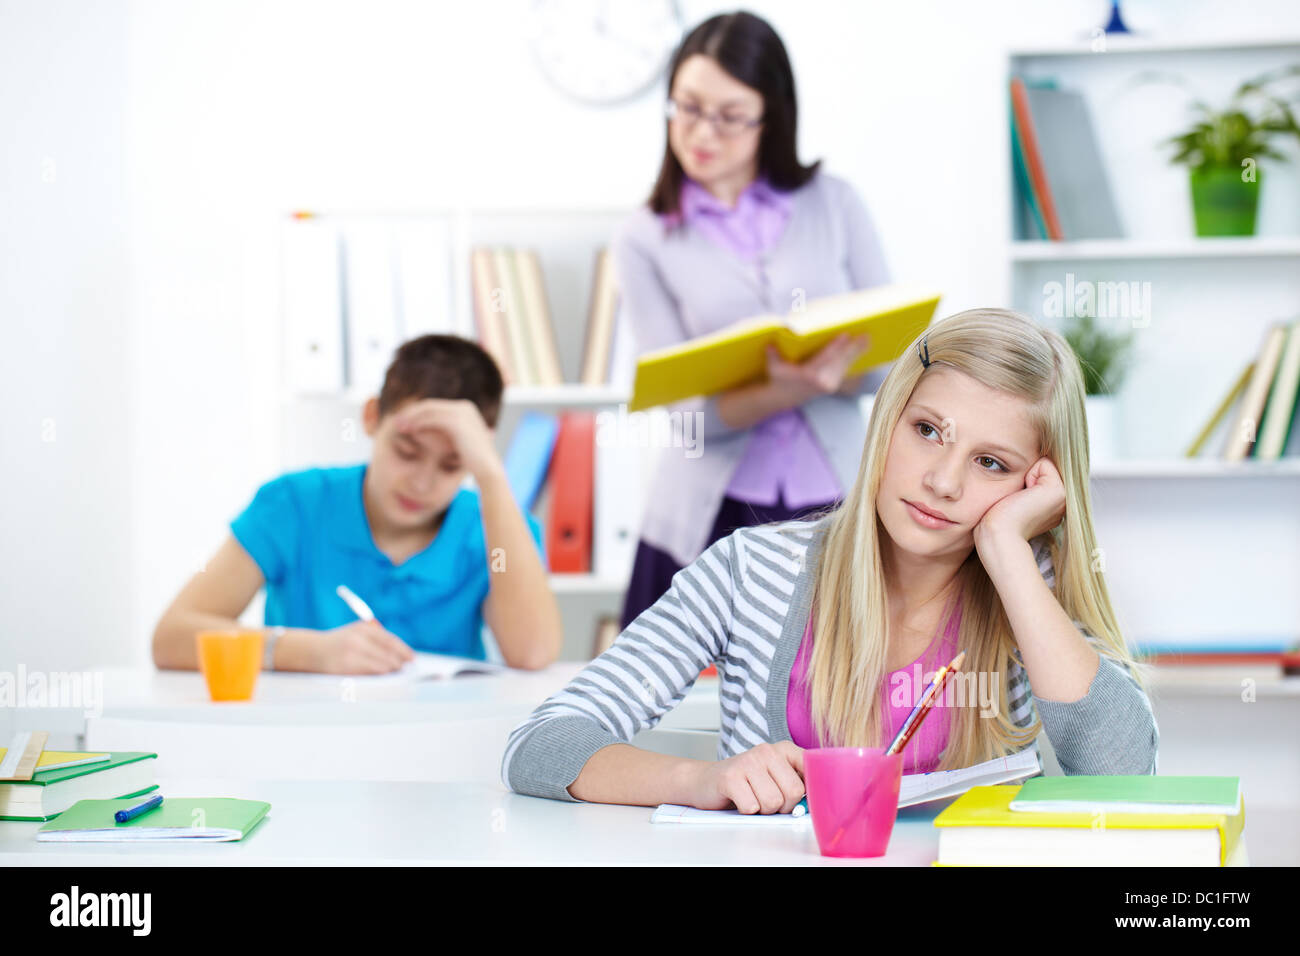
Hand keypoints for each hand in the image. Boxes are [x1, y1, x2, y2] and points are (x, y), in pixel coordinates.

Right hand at [314, 620, 414, 674]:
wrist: (311, 650)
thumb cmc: (338, 642)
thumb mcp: (355, 632)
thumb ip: (375, 637)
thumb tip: (399, 652)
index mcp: (363, 628)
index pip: (389, 640)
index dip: (403, 650)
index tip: (412, 658)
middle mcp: (358, 638)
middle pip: (387, 653)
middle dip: (399, 662)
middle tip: (407, 668)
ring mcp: (351, 652)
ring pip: (379, 664)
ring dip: (391, 670)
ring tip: (398, 673)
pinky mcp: (345, 666)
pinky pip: (367, 673)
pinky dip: (378, 675)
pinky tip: (383, 676)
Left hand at [389, 398, 499, 482]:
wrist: (488, 469)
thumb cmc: (475, 461)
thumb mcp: (460, 443)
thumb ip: (449, 434)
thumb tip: (436, 434)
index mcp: (466, 409)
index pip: (436, 406)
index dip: (418, 413)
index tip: (404, 422)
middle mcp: (465, 407)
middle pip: (430, 405)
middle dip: (411, 413)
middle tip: (396, 422)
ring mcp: (461, 412)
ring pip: (428, 410)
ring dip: (411, 417)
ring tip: (398, 427)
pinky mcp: (456, 422)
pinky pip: (430, 419)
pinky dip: (417, 423)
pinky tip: (407, 431)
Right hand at [687, 741, 805, 813]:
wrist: (705, 781)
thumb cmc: (746, 783)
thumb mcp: (775, 776)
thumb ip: (798, 783)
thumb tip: (820, 800)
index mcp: (784, 749)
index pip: (812, 769)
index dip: (813, 789)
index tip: (805, 799)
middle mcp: (767, 751)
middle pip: (794, 792)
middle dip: (783, 805)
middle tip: (768, 799)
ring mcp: (748, 762)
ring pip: (773, 802)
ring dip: (763, 809)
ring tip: (752, 797)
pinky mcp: (730, 777)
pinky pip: (752, 807)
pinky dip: (746, 811)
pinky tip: (738, 799)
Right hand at [765, 333, 869, 403]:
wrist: (783, 397)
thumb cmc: (779, 378)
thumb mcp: (773, 367)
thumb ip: (773, 355)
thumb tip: (770, 345)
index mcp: (808, 375)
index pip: (825, 357)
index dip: (837, 346)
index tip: (846, 335)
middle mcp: (821, 382)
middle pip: (840, 361)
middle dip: (854, 349)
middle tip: (866, 336)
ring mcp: (828, 385)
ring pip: (844, 366)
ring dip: (857, 353)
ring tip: (867, 340)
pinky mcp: (832, 386)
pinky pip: (844, 370)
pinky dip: (852, 359)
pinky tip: (861, 350)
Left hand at [973, 455, 1065, 549]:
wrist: (1000, 536)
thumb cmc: (999, 522)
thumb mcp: (1016, 501)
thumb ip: (1027, 488)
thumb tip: (1026, 473)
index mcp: (1053, 506)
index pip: (1041, 471)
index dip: (1025, 479)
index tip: (1017, 501)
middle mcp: (1062, 502)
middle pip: (1043, 466)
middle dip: (1028, 476)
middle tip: (1019, 501)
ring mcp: (1064, 497)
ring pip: (1045, 464)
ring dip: (1028, 476)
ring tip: (1021, 500)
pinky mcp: (1059, 491)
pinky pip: (1044, 463)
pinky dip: (1029, 475)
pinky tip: (1024, 496)